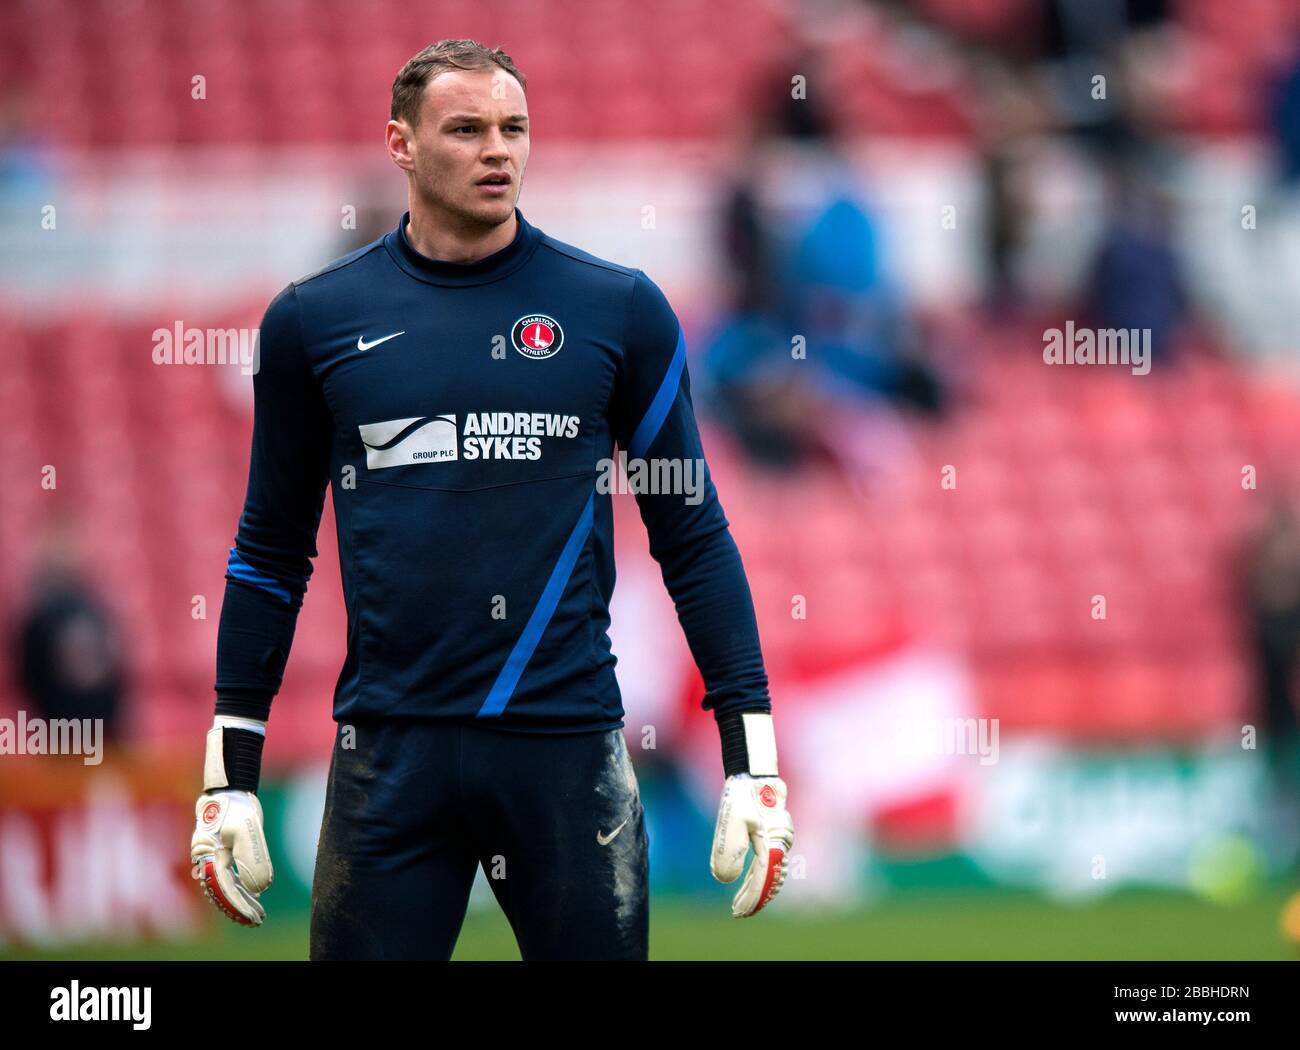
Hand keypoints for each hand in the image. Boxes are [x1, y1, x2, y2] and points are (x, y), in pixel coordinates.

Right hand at [190, 789, 272, 925]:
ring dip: (240, 902)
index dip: (239, 905)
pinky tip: (253, 897)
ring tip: (257, 915)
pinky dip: (240, 889)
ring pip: (224, 887)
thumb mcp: (246, 831)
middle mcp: (207, 860)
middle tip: (258, 921)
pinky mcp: (223, 856)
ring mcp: (214, 859)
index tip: (254, 917)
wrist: (230, 791)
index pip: (224, 888)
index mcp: (208, 855)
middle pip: (222, 892)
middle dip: (239, 908)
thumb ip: (251, 860)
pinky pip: (228, 878)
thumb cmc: (235, 808)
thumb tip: (257, 890)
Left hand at [710, 774, 792, 916]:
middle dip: (754, 899)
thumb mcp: (732, 822)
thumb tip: (726, 879)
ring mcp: (777, 841)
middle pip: (769, 879)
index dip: (752, 898)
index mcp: (770, 842)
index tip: (740, 912)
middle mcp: (778, 844)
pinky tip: (748, 884)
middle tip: (737, 913)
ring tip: (740, 904)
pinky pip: (769, 863)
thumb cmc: (742, 796)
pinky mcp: (771, 837)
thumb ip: (730, 851)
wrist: (753, 774)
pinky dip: (759, 877)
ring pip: (770, 873)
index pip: (762, 879)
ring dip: (756, 890)